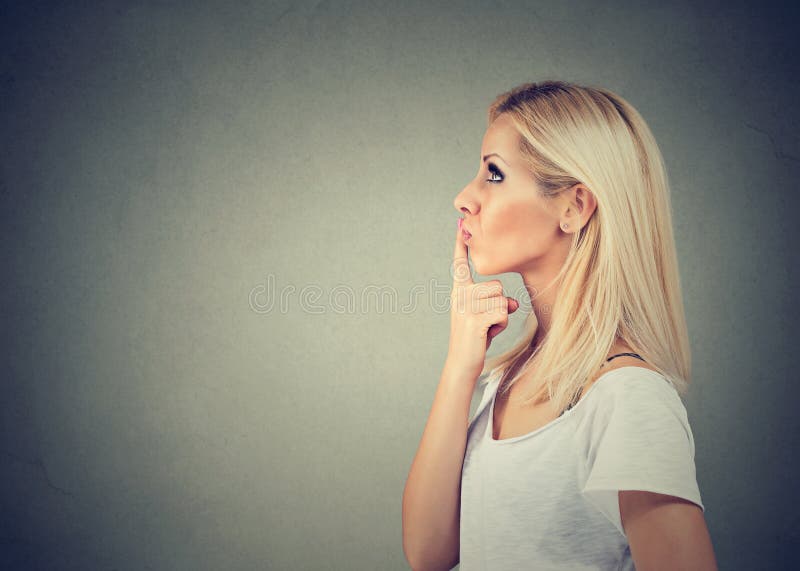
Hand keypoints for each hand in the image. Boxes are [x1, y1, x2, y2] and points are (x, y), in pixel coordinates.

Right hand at [446, 218, 519, 380]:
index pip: (460, 265)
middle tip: (486, 321)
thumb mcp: (487, 315)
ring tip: (487, 327)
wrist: (462, 363)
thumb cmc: (476, 337)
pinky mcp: (475, 320)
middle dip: (500, 304)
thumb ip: (498, 302)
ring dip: (501, 316)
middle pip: (496, 286)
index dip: (461, 246)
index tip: (460, 225)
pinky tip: (488, 334)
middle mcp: (460, 296)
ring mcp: (466, 308)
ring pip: (502, 299)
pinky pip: (503, 312)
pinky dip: (502, 325)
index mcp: (459, 292)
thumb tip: (514, 302)